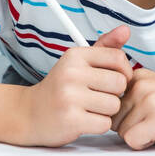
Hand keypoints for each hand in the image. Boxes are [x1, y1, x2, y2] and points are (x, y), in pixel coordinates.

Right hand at [22, 25, 132, 145]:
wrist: (29, 112)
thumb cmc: (59, 87)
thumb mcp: (78, 62)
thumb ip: (104, 47)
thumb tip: (125, 30)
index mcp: (75, 55)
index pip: (117, 57)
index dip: (124, 71)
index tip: (116, 78)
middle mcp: (71, 73)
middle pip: (119, 83)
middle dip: (114, 93)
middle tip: (98, 96)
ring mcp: (70, 97)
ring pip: (114, 105)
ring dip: (106, 111)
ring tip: (89, 108)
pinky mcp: (71, 120)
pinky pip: (105, 124)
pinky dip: (98, 125)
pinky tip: (85, 120)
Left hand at [111, 69, 154, 149]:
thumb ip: (132, 93)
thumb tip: (103, 109)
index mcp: (138, 76)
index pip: (109, 101)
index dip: (123, 115)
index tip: (144, 114)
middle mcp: (140, 85)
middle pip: (113, 118)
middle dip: (130, 126)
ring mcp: (148, 101)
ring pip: (121, 131)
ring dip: (139, 135)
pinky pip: (132, 141)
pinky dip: (144, 144)